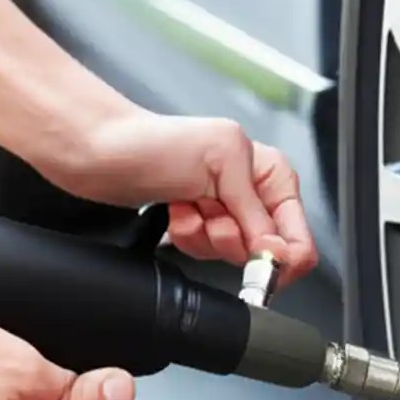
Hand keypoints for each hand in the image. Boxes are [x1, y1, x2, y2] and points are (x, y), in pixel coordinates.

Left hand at [42, 111, 318, 285]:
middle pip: (265, 252)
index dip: (280, 256)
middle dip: (231, 240)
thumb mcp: (220, 163)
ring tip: (187, 205)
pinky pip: (204, 253)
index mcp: (270, 171)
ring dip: (203, 237)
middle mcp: (250, 192)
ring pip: (232, 255)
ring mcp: (222, 210)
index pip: (299, 234)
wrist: (100, 152)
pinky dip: (186, 237)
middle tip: (210, 213)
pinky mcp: (197, 224)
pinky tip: (175, 211)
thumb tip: (275, 251)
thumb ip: (255, 211)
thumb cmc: (154, 142)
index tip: (255, 257)